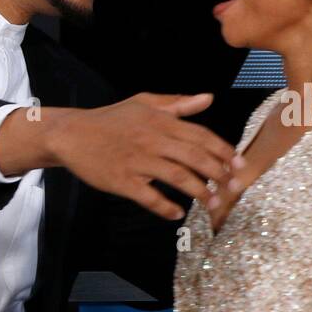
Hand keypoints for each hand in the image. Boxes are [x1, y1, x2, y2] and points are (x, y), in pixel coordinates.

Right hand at [52, 92, 241, 219]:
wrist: (72, 133)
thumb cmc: (112, 118)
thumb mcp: (145, 102)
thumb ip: (178, 103)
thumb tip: (208, 98)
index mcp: (161, 121)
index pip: (201, 135)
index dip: (223, 151)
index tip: (239, 164)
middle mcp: (152, 139)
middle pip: (194, 157)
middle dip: (218, 173)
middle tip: (233, 187)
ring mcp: (137, 161)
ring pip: (177, 177)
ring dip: (199, 192)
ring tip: (212, 203)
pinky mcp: (122, 180)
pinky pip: (148, 196)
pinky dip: (165, 206)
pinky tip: (177, 213)